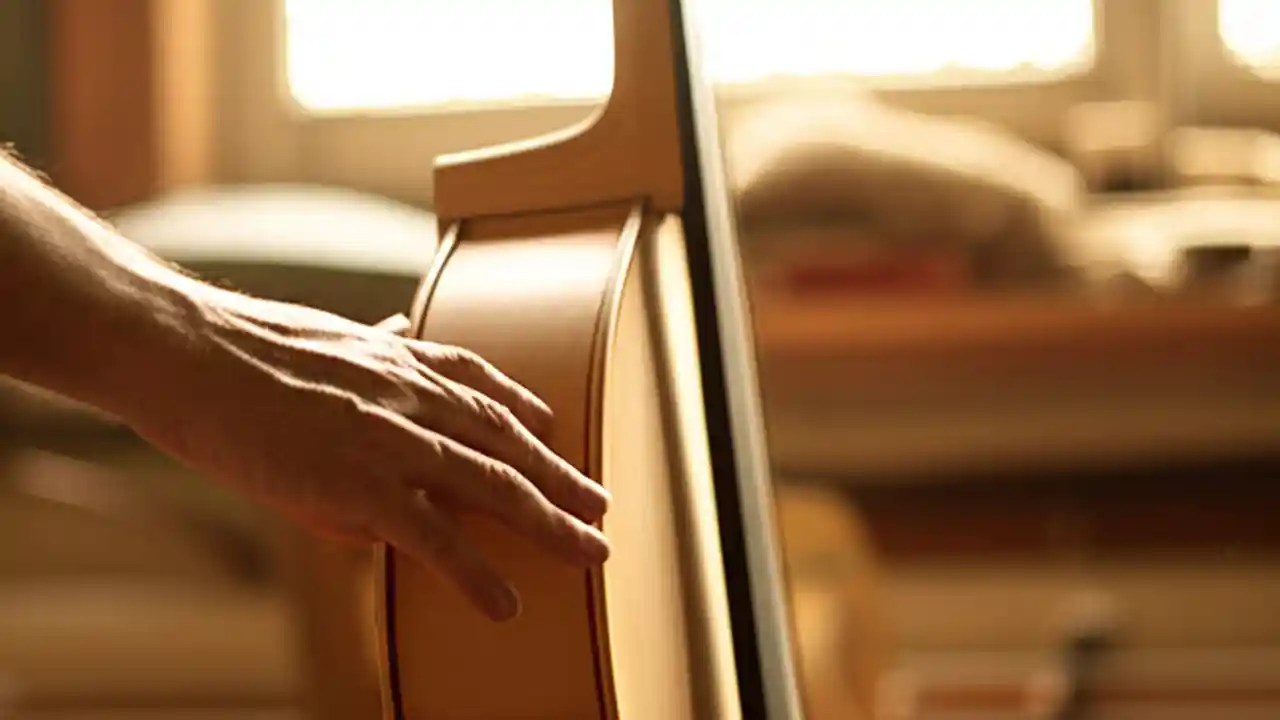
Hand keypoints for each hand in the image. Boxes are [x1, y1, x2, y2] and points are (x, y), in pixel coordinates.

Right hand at [132, 290, 610, 621]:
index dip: (524, 407)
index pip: (480, 383)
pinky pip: (436, 538)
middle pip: (507, 441)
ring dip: (549, 523)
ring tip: (588, 552)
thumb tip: (397, 331)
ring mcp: (393, 439)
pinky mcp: (362, 484)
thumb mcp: (322, 333)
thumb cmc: (239, 346)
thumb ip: (372, 343)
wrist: (188, 352)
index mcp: (398, 360)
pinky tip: (503, 602)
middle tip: (600, 504)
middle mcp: (411, 395)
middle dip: (560, 475)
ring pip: (493, 487)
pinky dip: (476, 574)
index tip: (551, 425)